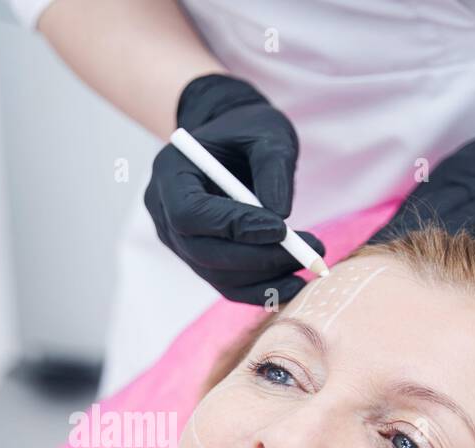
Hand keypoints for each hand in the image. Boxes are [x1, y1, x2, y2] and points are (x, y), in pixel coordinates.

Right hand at [146, 73, 324, 305]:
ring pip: (216, 274)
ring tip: (310, 261)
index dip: (232, 226)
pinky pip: (226, 283)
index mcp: (170, 173)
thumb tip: (280, 216)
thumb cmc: (247, 130)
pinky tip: (294, 284)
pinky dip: (260, 289)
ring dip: (265, 276)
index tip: (281, 229)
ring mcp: (178, 240)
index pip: (189, 214)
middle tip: (306, 253)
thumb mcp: (267, 132)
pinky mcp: (199, 259)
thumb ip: (273, 167)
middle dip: (256, 258)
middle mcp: (164, 212)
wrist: (232, 142)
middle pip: (202, 252)